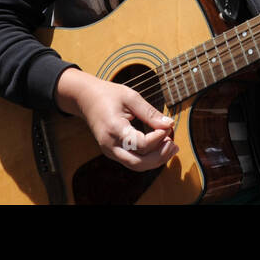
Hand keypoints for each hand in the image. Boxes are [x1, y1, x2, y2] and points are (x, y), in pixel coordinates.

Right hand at [55, 67, 177, 171]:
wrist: (86, 99)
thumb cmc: (108, 95)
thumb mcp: (131, 97)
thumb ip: (150, 112)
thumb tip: (169, 124)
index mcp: (114, 128)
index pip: (140, 143)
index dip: (157, 138)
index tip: (167, 127)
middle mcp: (110, 144)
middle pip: (138, 162)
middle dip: (159, 156)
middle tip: (174, 144)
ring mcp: (109, 151)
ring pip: (135, 165)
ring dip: (155, 160)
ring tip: (171, 147)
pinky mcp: (112, 152)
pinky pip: (132, 161)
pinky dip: (147, 158)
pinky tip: (159, 147)